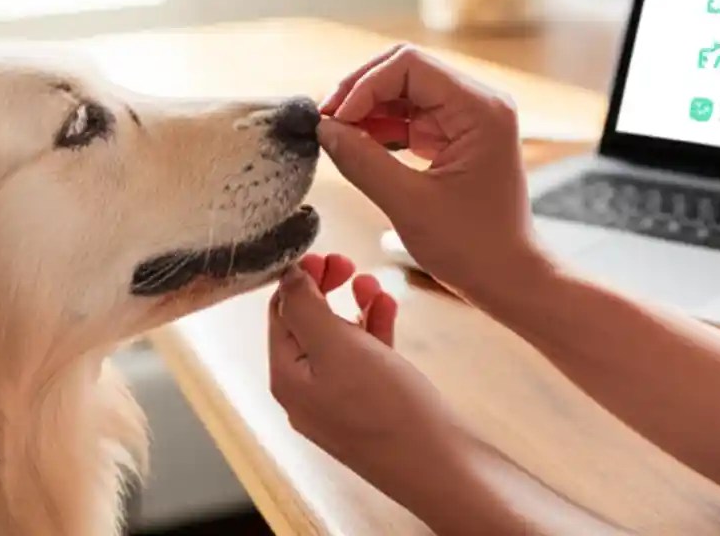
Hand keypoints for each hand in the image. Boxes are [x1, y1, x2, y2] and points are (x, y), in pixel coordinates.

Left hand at [268, 254, 468, 494]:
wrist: (439, 465)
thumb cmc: (388, 410)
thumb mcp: (338, 348)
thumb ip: (306, 308)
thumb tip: (287, 277)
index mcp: (286, 379)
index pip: (279, 314)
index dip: (301, 279)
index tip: (327, 254)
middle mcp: (306, 392)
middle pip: (307, 325)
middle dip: (326, 289)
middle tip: (349, 264)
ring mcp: (339, 401)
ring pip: (338, 338)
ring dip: (353, 305)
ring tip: (375, 287)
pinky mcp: (370, 406)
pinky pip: (364, 358)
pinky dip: (374, 330)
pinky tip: (389, 311)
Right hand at [318, 45, 548, 301]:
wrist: (510, 277)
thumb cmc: (472, 247)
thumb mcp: (409, 205)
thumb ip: (362, 161)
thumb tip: (323, 129)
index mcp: (480, 109)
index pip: (410, 65)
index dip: (364, 86)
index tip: (334, 120)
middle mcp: (480, 103)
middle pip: (406, 70)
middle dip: (362, 91)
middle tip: (326, 121)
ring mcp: (470, 119)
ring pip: (405, 91)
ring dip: (368, 108)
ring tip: (334, 134)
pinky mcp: (458, 137)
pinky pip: (412, 116)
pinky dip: (381, 126)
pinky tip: (355, 144)